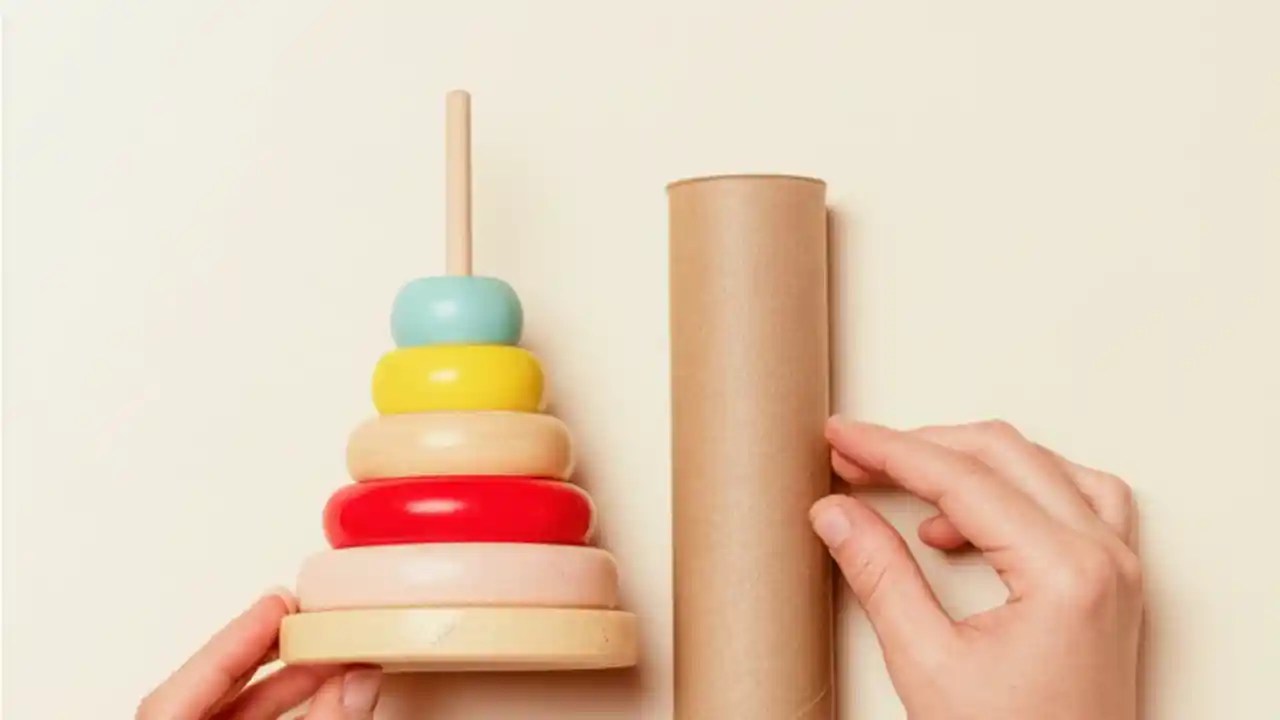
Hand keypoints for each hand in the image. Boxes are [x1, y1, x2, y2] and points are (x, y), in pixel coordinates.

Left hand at [136, 590, 382, 719]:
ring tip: (331, 658)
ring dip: (284, 685)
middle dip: (262, 654)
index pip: (181, 689)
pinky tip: (323, 698)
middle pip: (206, 693)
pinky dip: (286, 713)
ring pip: (228, 716)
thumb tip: (356, 679)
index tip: (278, 604)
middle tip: (306, 619)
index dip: (234, 641)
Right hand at [812, 419, 1142, 719]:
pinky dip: (1016, 490)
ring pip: (1042, 466)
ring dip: (971, 464)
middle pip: (1004, 455)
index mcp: (1066, 573)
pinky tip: (970, 519)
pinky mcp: (1113, 584)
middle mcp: (1105, 559)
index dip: (891, 449)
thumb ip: (879, 575)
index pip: (962, 478)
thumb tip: (836, 513)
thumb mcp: (927, 664)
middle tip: (858, 457)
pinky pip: (1076, 498)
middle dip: (921, 448)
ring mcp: (1117, 569)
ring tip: (908, 485)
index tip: (842, 438)